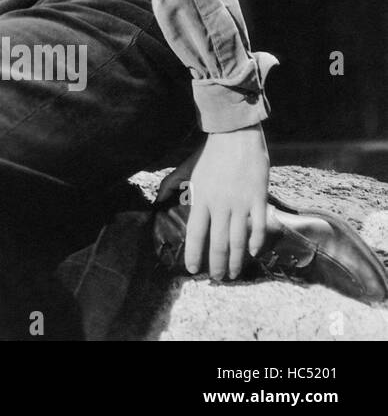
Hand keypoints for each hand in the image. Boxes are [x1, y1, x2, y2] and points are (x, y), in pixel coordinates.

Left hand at [179, 126, 269, 278]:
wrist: (234, 136)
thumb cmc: (208, 154)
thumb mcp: (187, 169)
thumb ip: (171, 185)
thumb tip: (157, 199)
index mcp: (201, 199)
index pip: (195, 233)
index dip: (194, 254)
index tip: (194, 270)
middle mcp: (220, 205)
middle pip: (218, 243)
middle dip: (217, 264)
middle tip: (218, 279)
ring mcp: (240, 203)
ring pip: (239, 240)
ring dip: (235, 260)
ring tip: (233, 273)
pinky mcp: (258, 198)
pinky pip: (258, 226)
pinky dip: (256, 241)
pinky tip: (252, 252)